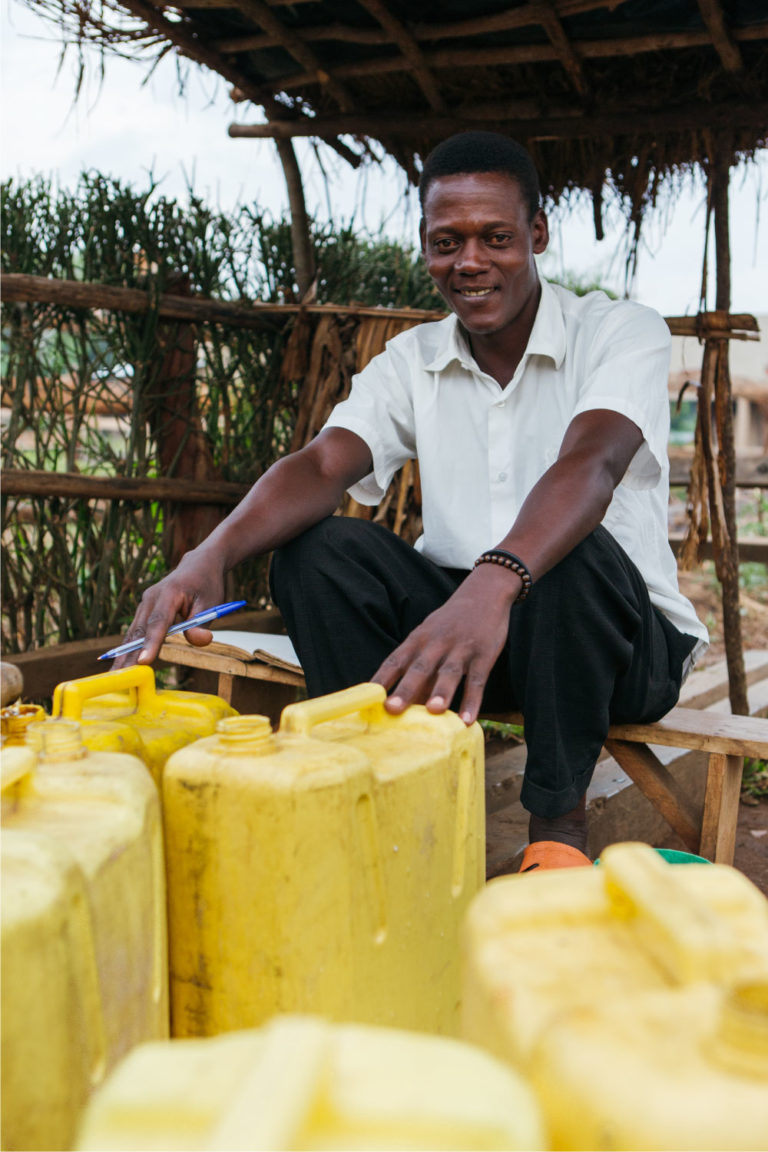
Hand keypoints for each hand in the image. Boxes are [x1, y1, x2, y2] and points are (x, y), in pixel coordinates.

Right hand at [111, 550, 224, 667]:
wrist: (198, 565)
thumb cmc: (206, 585)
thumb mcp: (211, 603)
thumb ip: (202, 623)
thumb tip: (199, 641)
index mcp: (168, 593)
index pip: (158, 622)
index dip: (151, 643)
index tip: (144, 661)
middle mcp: (151, 597)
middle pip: (139, 630)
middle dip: (129, 655)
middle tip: (120, 677)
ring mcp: (145, 604)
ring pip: (133, 633)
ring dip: (123, 655)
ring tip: (114, 677)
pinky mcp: (144, 610)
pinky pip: (135, 632)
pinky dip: (127, 648)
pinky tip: (120, 665)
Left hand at [371, 564, 520, 724]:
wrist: (484, 593)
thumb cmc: (449, 623)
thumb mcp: (428, 636)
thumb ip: (416, 666)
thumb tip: (402, 703)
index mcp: (417, 640)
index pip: (394, 661)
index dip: (380, 680)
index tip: (366, 700)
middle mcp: (436, 644)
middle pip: (419, 668)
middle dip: (406, 689)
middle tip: (392, 709)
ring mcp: (461, 649)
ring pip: (449, 672)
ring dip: (441, 692)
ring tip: (433, 711)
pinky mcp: (484, 655)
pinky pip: (477, 680)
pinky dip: (472, 701)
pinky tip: (467, 720)